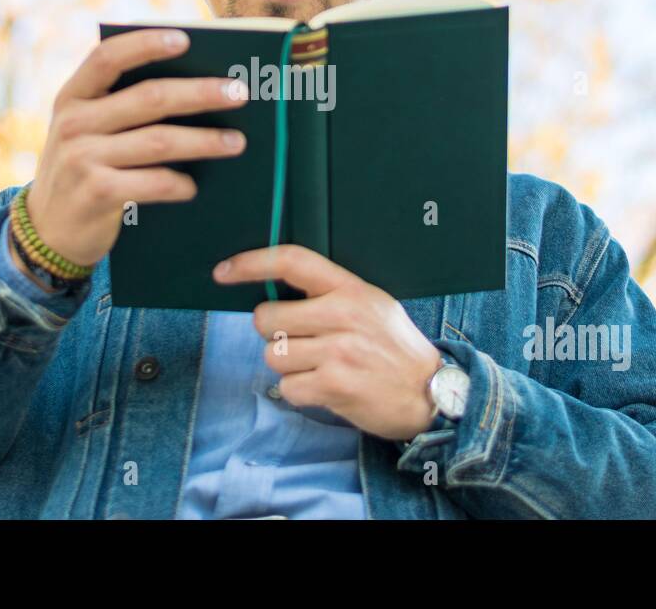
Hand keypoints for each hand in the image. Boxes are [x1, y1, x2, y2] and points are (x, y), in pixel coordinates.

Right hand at [24, 28, 248, 267]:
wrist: (48, 231)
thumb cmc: (83, 169)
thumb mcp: (85, 131)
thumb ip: (119, 107)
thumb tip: (195, 85)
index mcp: (71, 97)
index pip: (107, 58)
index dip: (145, 44)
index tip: (186, 39)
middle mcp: (73, 123)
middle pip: (149, 98)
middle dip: (200, 93)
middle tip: (239, 93)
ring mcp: (82, 159)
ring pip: (159, 141)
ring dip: (204, 141)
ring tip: (237, 142)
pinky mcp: (97, 194)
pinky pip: (153, 183)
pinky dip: (180, 184)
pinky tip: (193, 186)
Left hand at [213, 244, 443, 441]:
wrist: (431, 392)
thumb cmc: (394, 347)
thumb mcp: (372, 304)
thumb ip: (330, 293)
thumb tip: (275, 291)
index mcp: (350, 289)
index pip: (292, 261)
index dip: (252, 263)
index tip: (224, 271)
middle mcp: (343, 315)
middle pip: (266, 318)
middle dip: (272, 334)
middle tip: (299, 341)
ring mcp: (338, 351)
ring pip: (273, 356)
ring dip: (288, 366)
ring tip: (318, 366)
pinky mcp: (334, 386)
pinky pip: (287, 388)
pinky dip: (299, 392)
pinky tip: (324, 387)